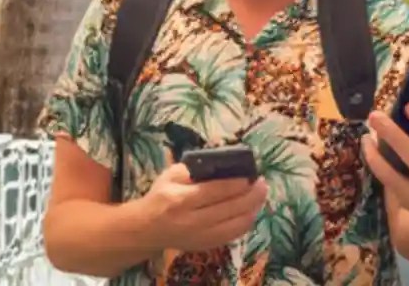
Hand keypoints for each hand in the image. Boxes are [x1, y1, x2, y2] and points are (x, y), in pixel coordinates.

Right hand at [137, 162, 267, 252]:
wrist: (146, 229)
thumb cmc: (161, 196)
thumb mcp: (171, 176)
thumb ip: (195, 168)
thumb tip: (224, 162)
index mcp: (181, 200)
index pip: (216, 191)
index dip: (238, 184)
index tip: (251, 175)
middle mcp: (191, 221)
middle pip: (230, 208)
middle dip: (251, 195)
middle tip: (262, 183)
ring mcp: (200, 237)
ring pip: (236, 225)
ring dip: (253, 209)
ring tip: (261, 194)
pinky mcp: (206, 246)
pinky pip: (233, 235)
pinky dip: (246, 222)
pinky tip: (252, 210)